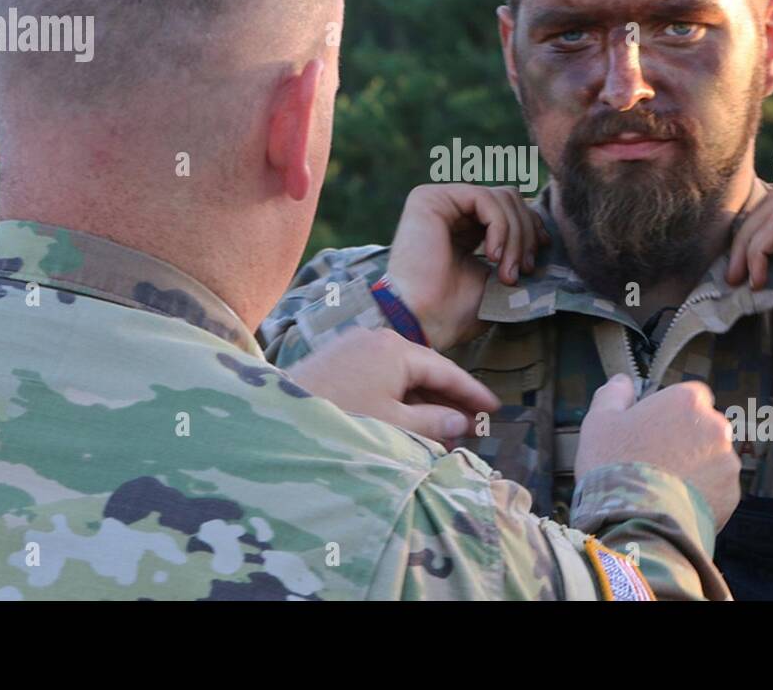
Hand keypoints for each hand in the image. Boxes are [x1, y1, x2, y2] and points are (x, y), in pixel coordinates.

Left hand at [288, 328, 500, 440]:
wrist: (276, 418)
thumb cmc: (340, 419)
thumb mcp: (395, 426)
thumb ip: (434, 422)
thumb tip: (461, 421)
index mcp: (396, 349)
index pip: (446, 370)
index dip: (472, 392)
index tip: (495, 408)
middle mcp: (376, 340)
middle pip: (424, 371)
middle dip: (448, 401)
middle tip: (473, 426)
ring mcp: (353, 348)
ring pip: (401, 376)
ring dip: (423, 403)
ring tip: (442, 433)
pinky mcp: (336, 361)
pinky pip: (379, 377)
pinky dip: (397, 398)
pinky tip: (406, 422)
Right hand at [386, 184, 548, 350]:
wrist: (425, 322)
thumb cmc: (456, 310)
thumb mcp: (498, 277)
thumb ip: (516, 252)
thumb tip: (548, 237)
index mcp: (464, 226)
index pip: (509, 207)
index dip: (532, 226)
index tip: (541, 252)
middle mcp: (450, 209)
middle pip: (510, 198)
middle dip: (526, 234)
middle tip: (524, 270)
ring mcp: (438, 201)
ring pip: (501, 198)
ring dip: (515, 236)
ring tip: (507, 272)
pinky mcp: (429, 198)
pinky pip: (484, 198)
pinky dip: (500, 227)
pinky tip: (493, 256)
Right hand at [576, 375, 741, 529]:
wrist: (635, 521)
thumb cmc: (615, 465)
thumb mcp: (599, 421)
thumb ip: (614, 394)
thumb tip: (622, 382)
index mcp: (686, 400)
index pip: (690, 397)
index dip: (672, 413)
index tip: (655, 430)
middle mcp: (715, 426)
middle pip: (704, 428)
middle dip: (686, 441)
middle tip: (656, 460)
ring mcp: (726, 462)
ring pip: (712, 459)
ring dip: (696, 468)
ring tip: (664, 487)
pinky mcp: (730, 495)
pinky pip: (717, 490)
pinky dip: (701, 495)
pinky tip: (676, 503)